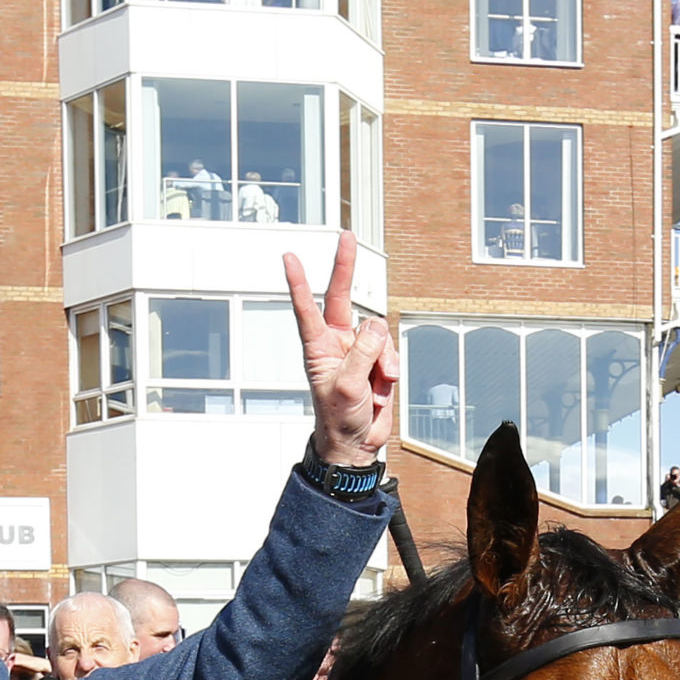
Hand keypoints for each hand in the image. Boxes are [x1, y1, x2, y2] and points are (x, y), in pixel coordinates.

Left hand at [285, 233, 397, 467]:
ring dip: (383, 359)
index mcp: (318, 347)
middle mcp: (337, 343)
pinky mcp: (376, 361)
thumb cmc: (339, 418)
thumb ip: (363, 352)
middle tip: (345, 236)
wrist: (355, 443)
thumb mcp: (348, 386)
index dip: (299, 282)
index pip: (307, 308)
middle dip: (345, 267)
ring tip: (375, 386)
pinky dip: (391, 370)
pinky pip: (391, 352)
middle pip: (342, 297)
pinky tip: (381, 389)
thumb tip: (377, 324)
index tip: (289, 257)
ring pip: (379, 333)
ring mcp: (358, 350)